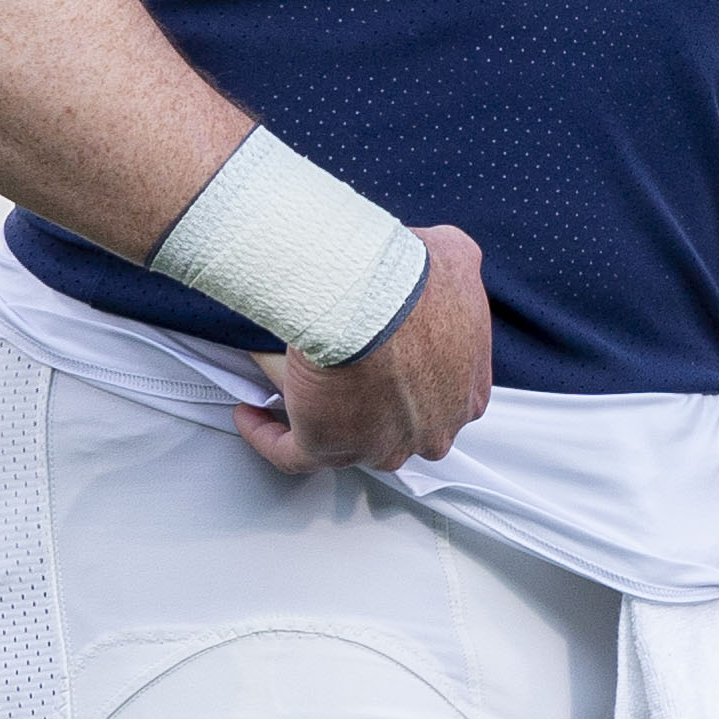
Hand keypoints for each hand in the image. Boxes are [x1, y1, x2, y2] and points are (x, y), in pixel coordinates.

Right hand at [235, 222, 492, 473]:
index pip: (443, 400)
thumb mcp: (456, 262)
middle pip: (400, 429)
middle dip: (376, 406)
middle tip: (346, 372)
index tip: (390, 359)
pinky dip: (268, 437)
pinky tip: (252, 415)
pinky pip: (292, 456)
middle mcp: (430, 432)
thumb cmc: (413, 282)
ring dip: (325, 419)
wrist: (369, 300)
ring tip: (298, 387)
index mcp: (466, 395)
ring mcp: (380, 447)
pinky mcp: (329, 449)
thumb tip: (437, 264)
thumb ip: (455, 272)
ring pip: (350, 443)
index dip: (416, 379)